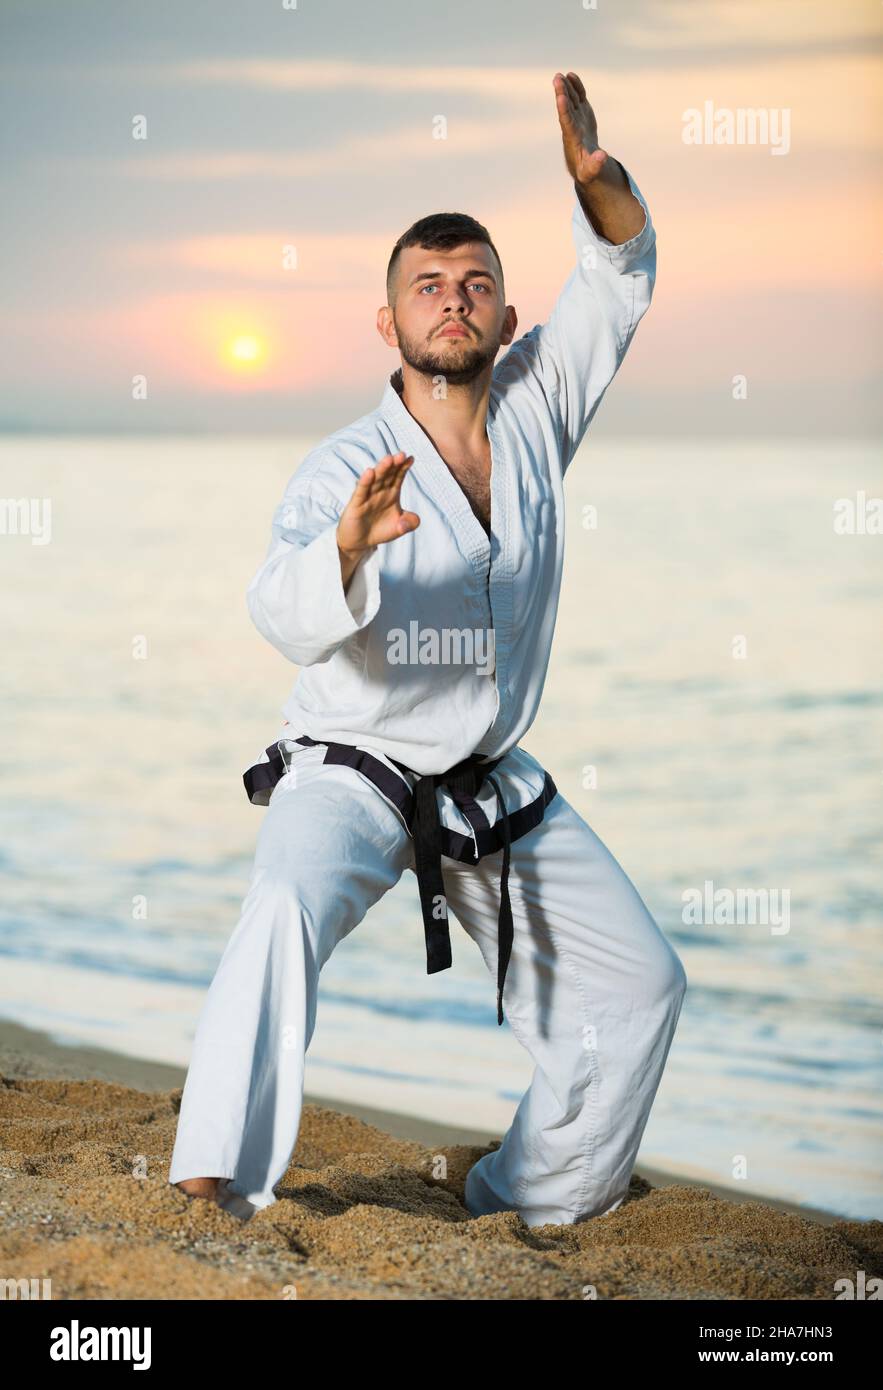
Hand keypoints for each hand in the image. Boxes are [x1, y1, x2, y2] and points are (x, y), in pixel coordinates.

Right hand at [336, 451, 419, 559]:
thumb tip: (416, 520)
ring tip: (389, 459)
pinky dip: (365, 482)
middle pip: (388, 475)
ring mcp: (367, 496)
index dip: (404, 467)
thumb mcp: (399, 528)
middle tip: (401, 454)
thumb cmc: (380, 530)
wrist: (360, 543)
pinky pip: (361, 491)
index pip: (398, 477)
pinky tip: (369, 473)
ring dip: (381, 469)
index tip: (411, 458)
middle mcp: (379, 491)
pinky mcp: (356, 504)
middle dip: (394, 465)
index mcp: (391, 493)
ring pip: (375, 480)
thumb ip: (410, 523)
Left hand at [552, 71, 607, 185]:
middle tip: (557, 79)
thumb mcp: (590, 171)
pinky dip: (575, 87)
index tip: (560, 98)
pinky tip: (571, 76)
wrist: (586, 164)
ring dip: (566, 87)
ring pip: (570, 100)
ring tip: (561, 75)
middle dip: (562, 93)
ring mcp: (576, 118)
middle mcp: (572, 125)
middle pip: (566, 107)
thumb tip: (603, 156)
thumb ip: (595, 164)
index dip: (564, 110)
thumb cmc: (587, 170)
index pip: (567, 122)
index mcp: (573, 138)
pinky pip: (578, 98)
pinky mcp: (582, 114)